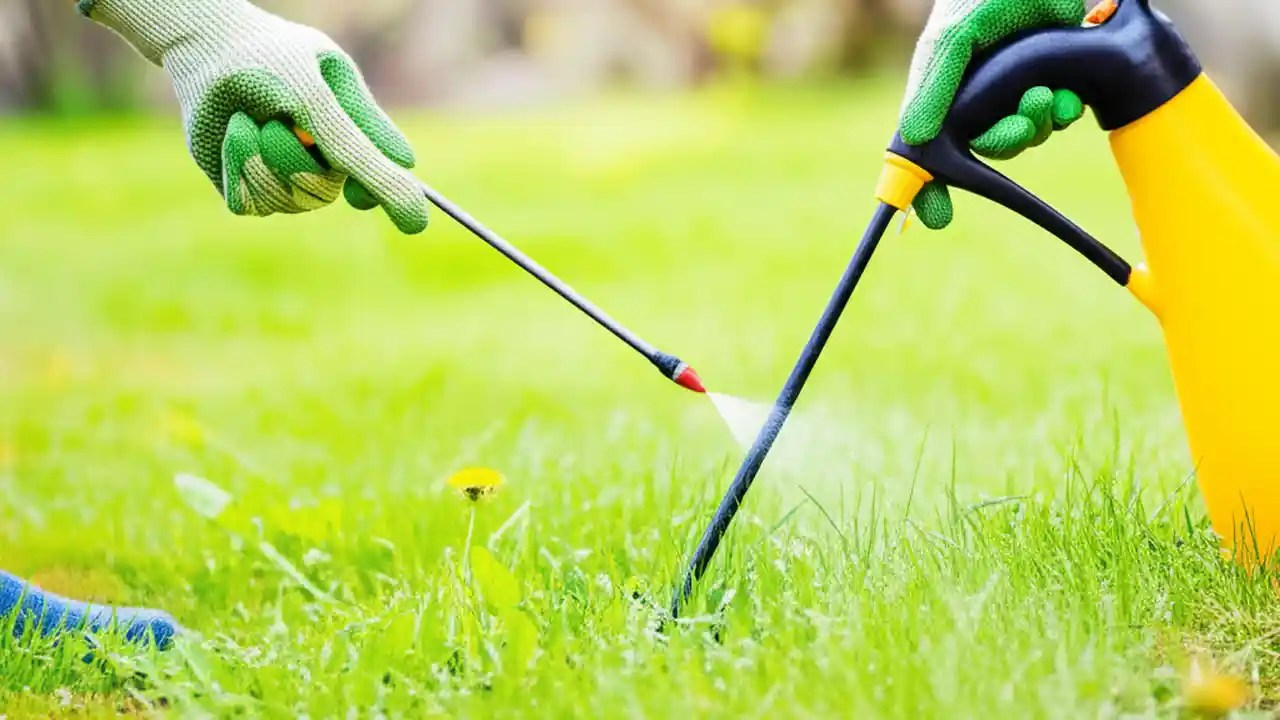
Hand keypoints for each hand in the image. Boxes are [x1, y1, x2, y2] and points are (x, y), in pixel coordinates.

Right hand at [79, 0, 428, 233]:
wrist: (206, 42)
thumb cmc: (282, 55)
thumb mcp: (332, 69)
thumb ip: (367, 117)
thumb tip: (407, 164)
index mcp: (298, 89)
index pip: (348, 151)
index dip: (385, 187)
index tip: (416, 223)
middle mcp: (262, 122)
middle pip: (321, 185)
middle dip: (326, 168)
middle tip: (302, 127)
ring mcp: (233, 156)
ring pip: (292, 202)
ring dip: (293, 173)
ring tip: (269, 129)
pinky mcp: (219, 178)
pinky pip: (260, 207)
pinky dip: (268, 185)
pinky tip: (254, 150)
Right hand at [899, 0, 1087, 229]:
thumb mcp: (952, 39)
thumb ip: (933, 86)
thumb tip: (913, 137)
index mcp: (944, 94)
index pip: (929, 150)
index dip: (929, 188)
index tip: (936, 216)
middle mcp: (977, 100)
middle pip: (986, 149)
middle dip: (1006, 142)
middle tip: (1021, 126)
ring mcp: (1013, 94)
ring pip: (1023, 138)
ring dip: (1036, 125)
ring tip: (1045, 95)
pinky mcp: (1050, 84)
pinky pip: (1054, 120)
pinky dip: (1062, 113)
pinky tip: (1066, 94)